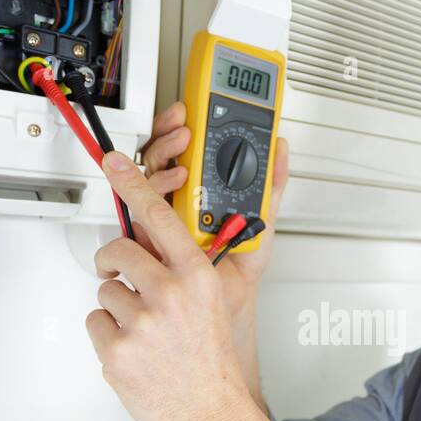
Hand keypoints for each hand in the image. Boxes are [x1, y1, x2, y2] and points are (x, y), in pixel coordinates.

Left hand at [86, 150, 254, 420]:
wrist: (210, 412)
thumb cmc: (209, 361)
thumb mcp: (211, 303)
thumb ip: (181, 272)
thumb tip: (148, 247)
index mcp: (196, 276)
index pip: (158, 216)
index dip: (133, 184)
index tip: (114, 161)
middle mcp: (169, 294)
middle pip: (118, 252)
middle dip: (113, 263)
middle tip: (124, 279)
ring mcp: (141, 322)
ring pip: (105, 291)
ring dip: (117, 308)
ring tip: (143, 332)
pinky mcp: (117, 349)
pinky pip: (95, 323)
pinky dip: (107, 335)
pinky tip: (133, 349)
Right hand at [136, 101, 289, 313]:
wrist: (225, 306)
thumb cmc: (237, 269)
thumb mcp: (261, 224)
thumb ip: (271, 188)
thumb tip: (281, 150)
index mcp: (200, 193)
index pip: (184, 152)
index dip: (180, 127)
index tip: (188, 113)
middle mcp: (176, 203)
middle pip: (160, 158)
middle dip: (168, 136)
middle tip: (184, 129)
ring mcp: (158, 219)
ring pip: (147, 178)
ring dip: (162, 162)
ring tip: (183, 162)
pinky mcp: (146, 239)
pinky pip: (139, 210)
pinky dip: (151, 195)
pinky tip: (172, 189)